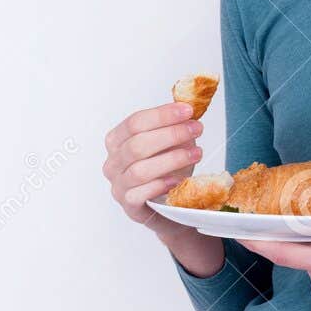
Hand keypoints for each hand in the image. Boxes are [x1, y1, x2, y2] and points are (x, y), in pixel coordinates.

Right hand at [103, 101, 224, 275]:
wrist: (168, 205)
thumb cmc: (167, 170)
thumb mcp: (172, 143)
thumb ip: (176, 124)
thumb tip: (190, 104)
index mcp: (118, 140)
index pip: (135, 122)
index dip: (162, 115)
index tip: (188, 110)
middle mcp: (113, 162)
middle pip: (137, 144)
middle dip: (171, 134)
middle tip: (196, 129)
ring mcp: (118, 185)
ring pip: (140, 169)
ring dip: (172, 159)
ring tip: (197, 154)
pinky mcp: (129, 206)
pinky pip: (140, 194)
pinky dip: (160, 185)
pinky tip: (178, 179)